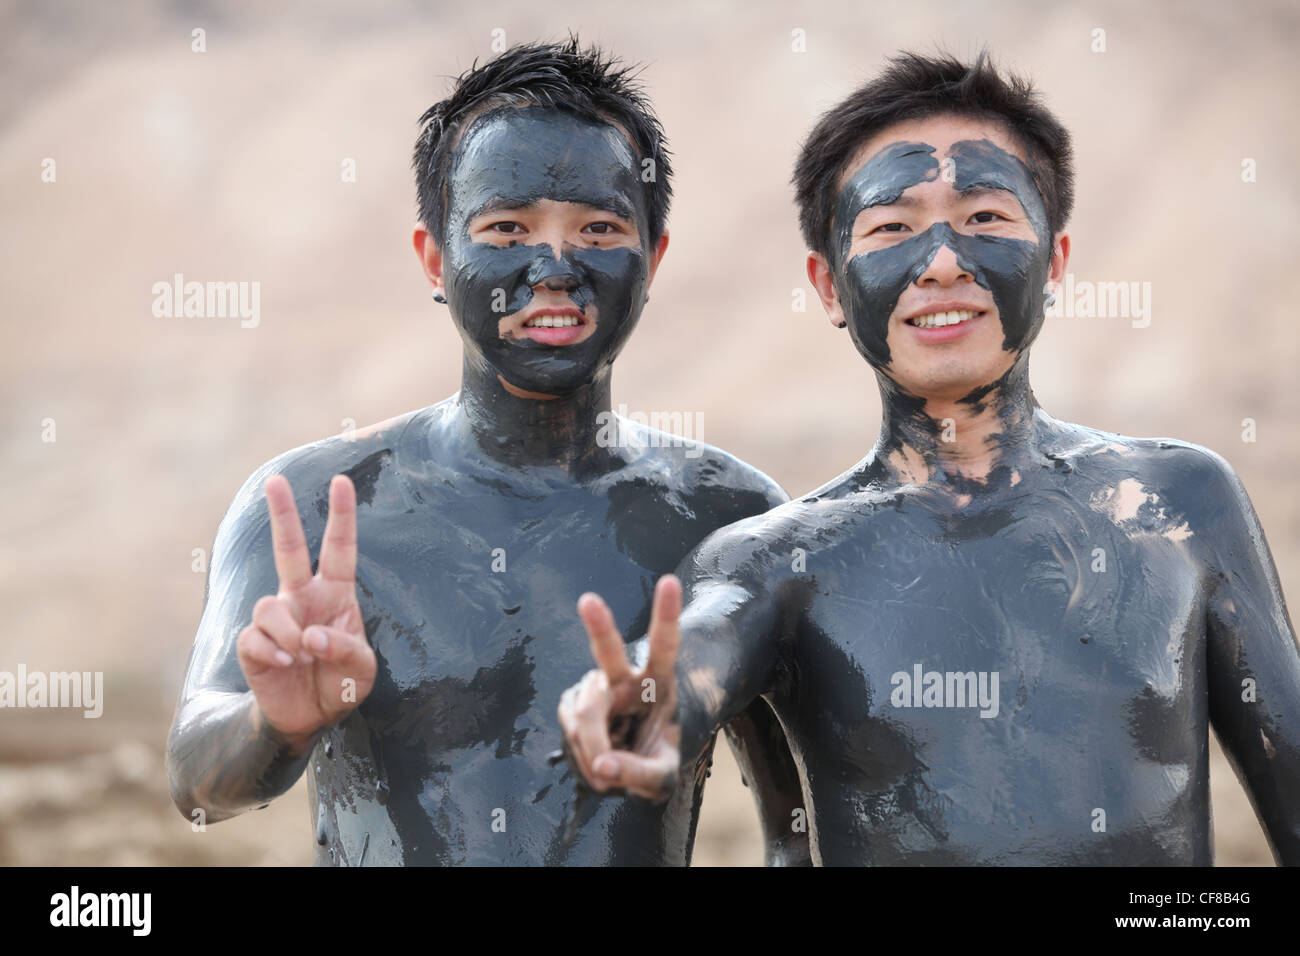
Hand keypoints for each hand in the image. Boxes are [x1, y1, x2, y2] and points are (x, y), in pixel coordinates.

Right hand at [236, 474, 375, 747]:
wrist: (309, 719)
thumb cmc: (340, 684)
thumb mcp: (360, 669)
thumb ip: (344, 649)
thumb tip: (310, 637)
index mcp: (336, 595)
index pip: (339, 549)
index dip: (341, 516)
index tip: (341, 482)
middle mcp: (303, 598)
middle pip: (289, 549)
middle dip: (282, 514)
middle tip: (275, 480)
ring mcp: (277, 620)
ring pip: (269, 604)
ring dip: (288, 632)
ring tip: (301, 656)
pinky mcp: (253, 644)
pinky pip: (254, 637)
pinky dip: (272, 652)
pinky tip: (284, 665)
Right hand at [557, 575, 682, 800]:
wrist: (636, 765)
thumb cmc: (657, 760)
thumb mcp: (663, 776)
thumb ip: (638, 773)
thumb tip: (603, 765)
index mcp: (659, 681)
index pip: (664, 643)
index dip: (666, 613)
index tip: (669, 581)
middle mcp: (625, 676)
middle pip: (609, 651)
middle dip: (598, 625)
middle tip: (588, 601)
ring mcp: (597, 687)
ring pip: (584, 710)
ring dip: (591, 746)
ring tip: (604, 775)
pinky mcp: (574, 703)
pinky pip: (569, 726)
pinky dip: (580, 751)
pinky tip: (593, 763)